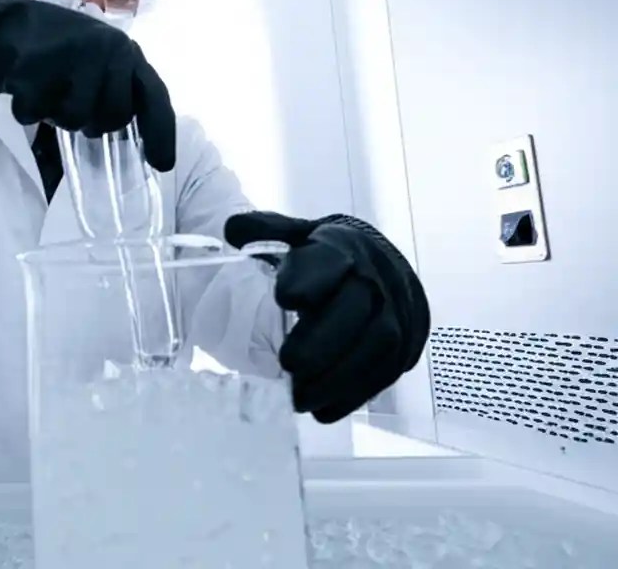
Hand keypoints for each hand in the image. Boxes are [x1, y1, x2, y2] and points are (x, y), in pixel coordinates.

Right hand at [0, 0, 174, 171]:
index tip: (162, 165)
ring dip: (54, 115)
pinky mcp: (38, 64)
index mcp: (124, 49)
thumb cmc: (52, 49)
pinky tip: (22, 85)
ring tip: (45, 89)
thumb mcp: (93, 61)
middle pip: (112, 118)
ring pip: (74, 120)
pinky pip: (35, 113)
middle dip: (90, 121)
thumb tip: (128, 142)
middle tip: (69, 102)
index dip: (161, 133)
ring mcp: (73, 55)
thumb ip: (114, 90)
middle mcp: (107, 48)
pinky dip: (25, 108)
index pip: (154, 96)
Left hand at [224, 211, 430, 422]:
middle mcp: (378, 276)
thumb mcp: (298, 234)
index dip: (310, 278)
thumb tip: (232, 231)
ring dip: (338, 377)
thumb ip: (266, 231)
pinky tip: (323, 410)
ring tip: (300, 397)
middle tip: (287, 364)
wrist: (383, 267)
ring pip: (378, 345)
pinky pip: (388, 373)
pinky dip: (354, 395)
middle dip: (323, 340)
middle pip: (359, 307)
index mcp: (343, 246)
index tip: (283, 298)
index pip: (331, 258)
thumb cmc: (329, 255)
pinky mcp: (407, 346)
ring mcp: (399, 312)